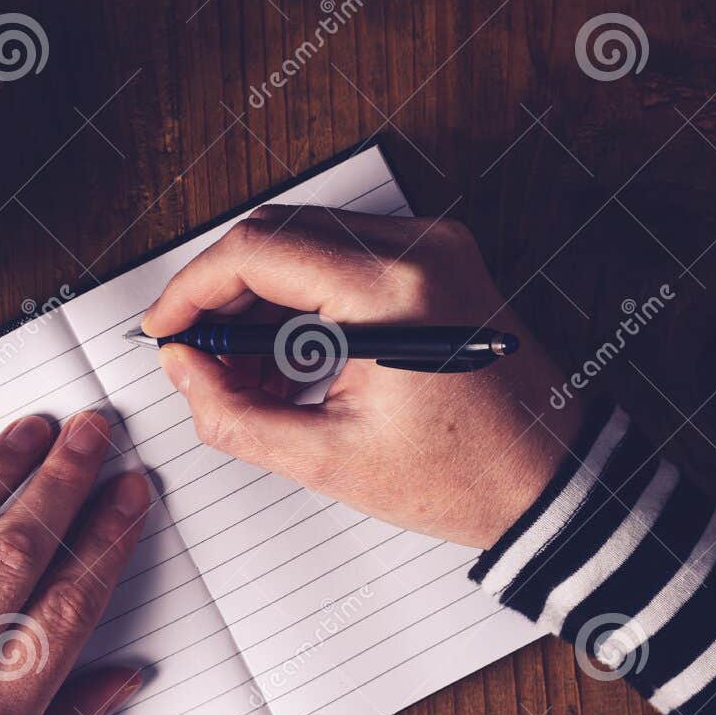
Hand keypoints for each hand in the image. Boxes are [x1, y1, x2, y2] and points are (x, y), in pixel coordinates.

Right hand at [142, 207, 583, 548]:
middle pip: (274, 234)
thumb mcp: (329, 462)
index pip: (255, 252)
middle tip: (199, 357)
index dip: (191, 289)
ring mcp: (434, 246)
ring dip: (259, 298)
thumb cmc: (464, 477)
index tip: (164, 328)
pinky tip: (292, 360)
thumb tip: (183, 368)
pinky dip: (302, 299)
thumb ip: (235, 415)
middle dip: (222, 295)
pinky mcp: (439, 259)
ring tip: (249, 376)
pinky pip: (343, 255)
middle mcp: (418, 249)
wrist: (551, 480)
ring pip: (304, 240)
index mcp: (392, 294)